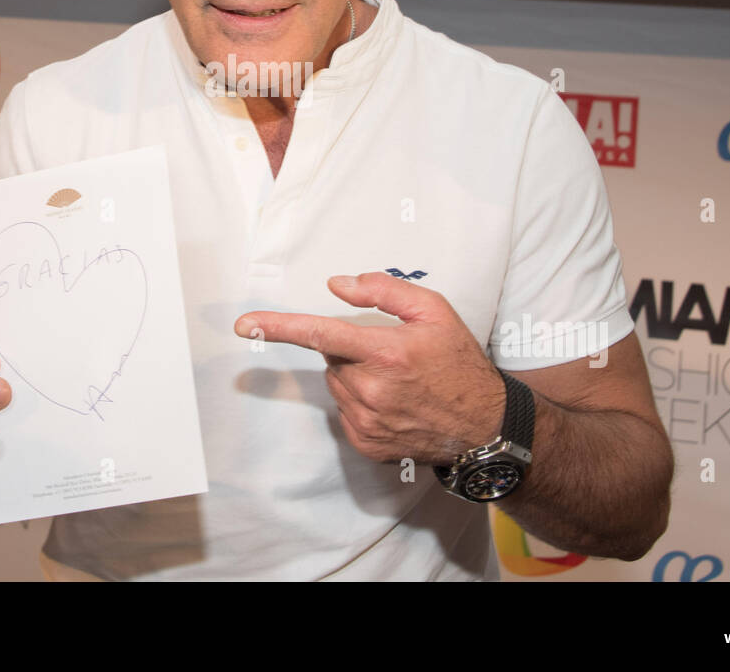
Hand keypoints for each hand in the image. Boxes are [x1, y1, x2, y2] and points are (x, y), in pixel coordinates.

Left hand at [234, 272, 506, 464]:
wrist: (483, 425)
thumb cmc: (459, 363)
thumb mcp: (434, 312)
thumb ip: (384, 290)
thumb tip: (338, 285)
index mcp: (385, 352)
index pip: (320, 333)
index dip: (279, 326)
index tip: (246, 324)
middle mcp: (371, 390)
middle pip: (332, 358)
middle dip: (350, 350)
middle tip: (390, 354)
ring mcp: (367, 422)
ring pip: (337, 385)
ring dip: (355, 376)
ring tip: (397, 381)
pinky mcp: (367, 444)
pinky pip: (345, 412)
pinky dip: (361, 403)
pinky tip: (394, 403)